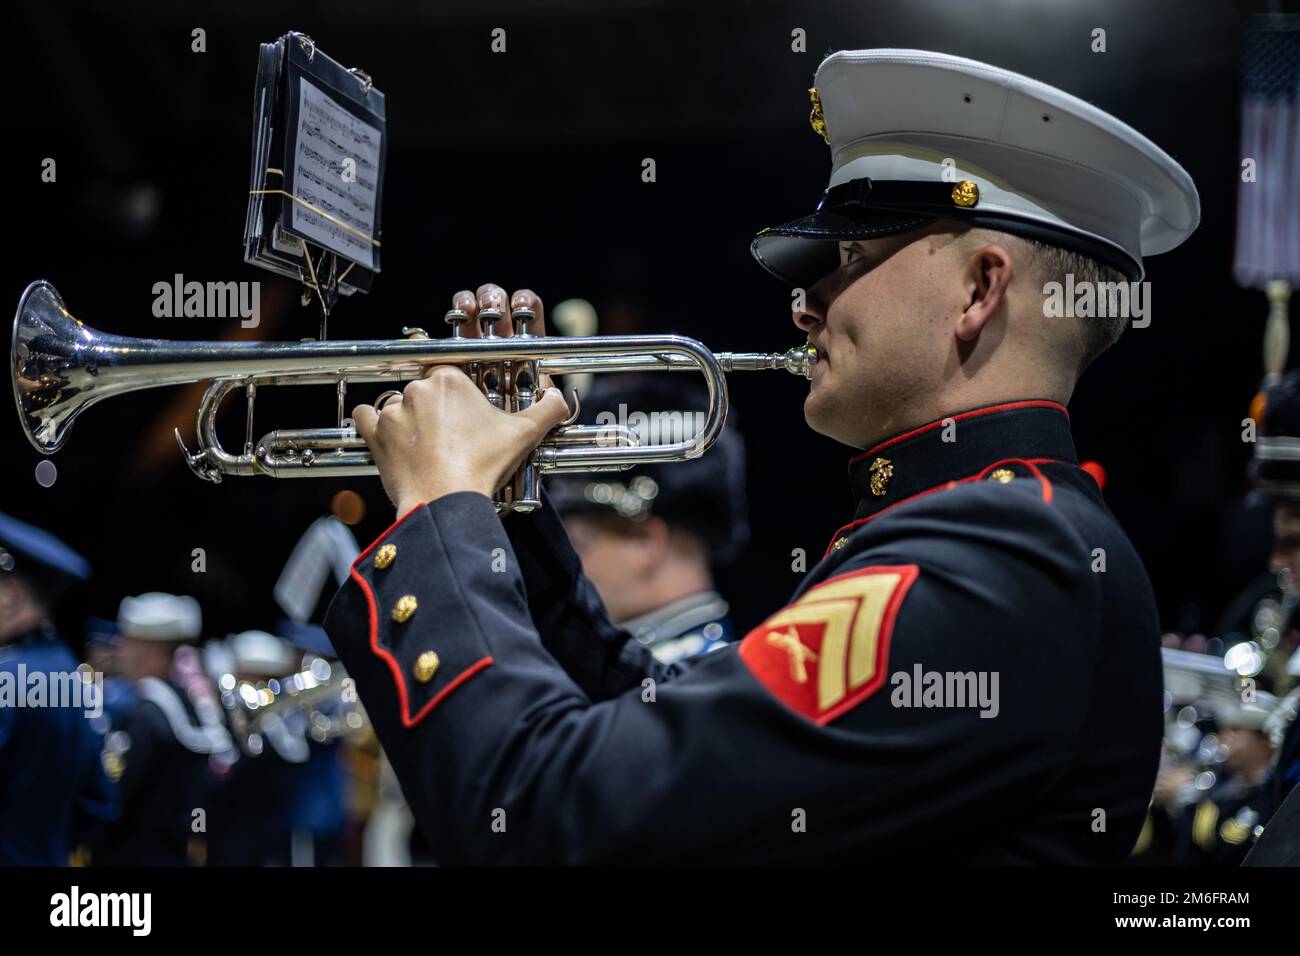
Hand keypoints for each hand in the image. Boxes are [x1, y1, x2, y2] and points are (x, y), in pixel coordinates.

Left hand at [352, 285, 569, 513]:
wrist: (444, 501)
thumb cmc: (481, 466)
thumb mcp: (523, 436)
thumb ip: (547, 410)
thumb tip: (560, 399)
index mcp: (451, 381)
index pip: (451, 376)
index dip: (458, 398)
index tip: (463, 414)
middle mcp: (418, 388)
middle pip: (425, 390)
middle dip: (435, 410)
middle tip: (449, 436)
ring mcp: (393, 410)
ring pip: (396, 403)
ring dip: (406, 419)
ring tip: (423, 444)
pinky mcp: (375, 433)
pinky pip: (365, 417)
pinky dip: (373, 424)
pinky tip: (388, 437)